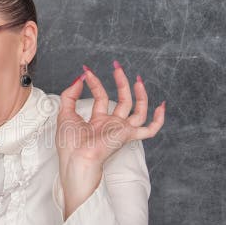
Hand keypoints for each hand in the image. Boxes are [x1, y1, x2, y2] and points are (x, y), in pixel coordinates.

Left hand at [56, 62, 164, 217]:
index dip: (95, 83)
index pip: (101, 97)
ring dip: (139, 94)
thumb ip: (70, 94)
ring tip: (136, 78)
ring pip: (138, 110)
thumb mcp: (64, 113)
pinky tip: (161, 106)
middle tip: (117, 66)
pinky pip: (149, 130)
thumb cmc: (69, 143)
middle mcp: (111, 125)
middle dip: (120, 81)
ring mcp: (121, 130)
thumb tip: (80, 79)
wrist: (76, 158)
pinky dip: (158, 120)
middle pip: (122, 100)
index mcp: (98, 121)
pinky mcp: (128, 135)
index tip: (87, 71)